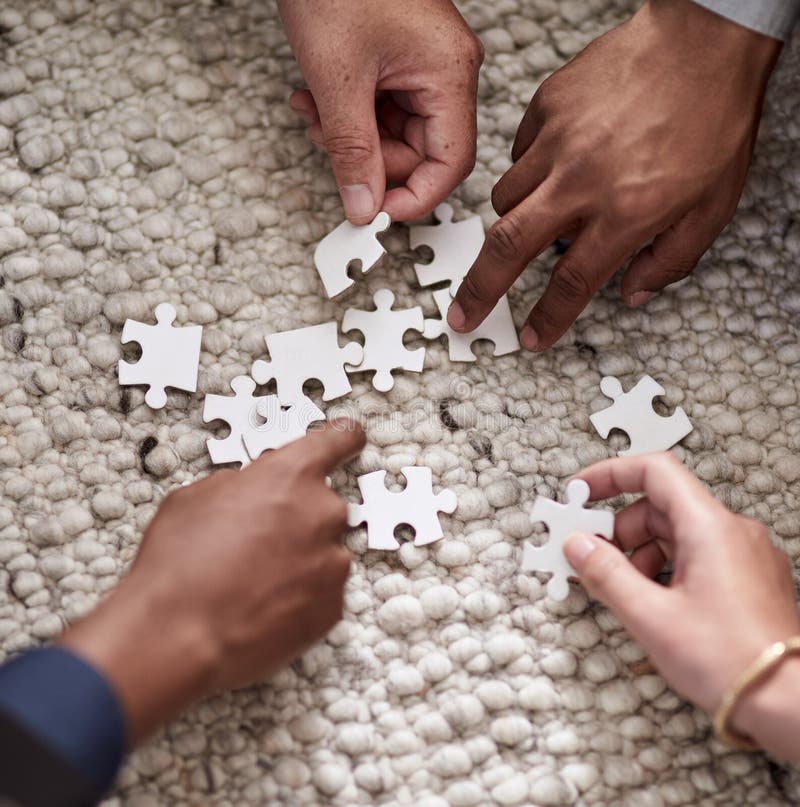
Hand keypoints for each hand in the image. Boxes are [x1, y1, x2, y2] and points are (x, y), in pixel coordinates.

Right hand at [61, 421, 365, 742]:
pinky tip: (262, 603)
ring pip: (323, 550)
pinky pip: (322, 591)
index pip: (340, 440)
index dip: (342, 439)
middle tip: (256, 539)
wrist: (177, 637)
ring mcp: (332, 562)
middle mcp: (322, 513)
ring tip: (251, 579)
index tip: (347, 439)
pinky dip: (300, 595)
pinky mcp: (332, 607)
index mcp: (291, 475)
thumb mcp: (195, 497)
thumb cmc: (179, 566)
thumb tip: (249, 490)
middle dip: (296, 518)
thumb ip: (239, 484)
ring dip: (298, 559)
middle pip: (323, 505)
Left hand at [278, 0, 482, 223]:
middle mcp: (444, 72)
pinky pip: (379, 111)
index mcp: (448, 73)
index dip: (414, 197)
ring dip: (348, 137)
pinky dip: (345, 115)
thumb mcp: (337, 78)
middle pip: (418, 152)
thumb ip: (352, 152)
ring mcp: (422, 67)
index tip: (376, 212)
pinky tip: (316, 100)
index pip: (451, 163)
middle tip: (328, 146)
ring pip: (392, 135)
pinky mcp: (399, 62)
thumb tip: (363, 205)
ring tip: (313, 112)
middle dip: (367, 158)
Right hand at [449, 0, 780, 349]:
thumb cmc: (714, 118)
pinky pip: (518, 154)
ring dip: (510, 221)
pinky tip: (553, 167)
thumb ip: (672, 258)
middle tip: (463, 313)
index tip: (531, 336)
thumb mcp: (714, 205)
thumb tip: (634, 292)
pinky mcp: (547, 107)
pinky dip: (528, 171)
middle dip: (480, 289)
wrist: (705, 41)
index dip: (548, 318)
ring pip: (505, 198)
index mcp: (625, 212)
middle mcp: (582, 180)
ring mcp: (558, 141)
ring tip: (533, 219)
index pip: (572, 282)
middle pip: (510, 247)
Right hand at [564, 452, 799, 758]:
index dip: (611, 475)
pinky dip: (666, 567)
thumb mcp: (651, 617)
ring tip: (621, 589)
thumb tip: (578, 545)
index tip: (581, 492)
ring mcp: (745, 554)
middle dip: (619, 528)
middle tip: (589, 554)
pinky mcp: (750, 578)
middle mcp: (733, 531)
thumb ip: (606, 574)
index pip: (654, 471)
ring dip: (640, 552)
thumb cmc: (732, 662)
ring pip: (678, 533)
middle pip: (661, 506)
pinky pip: (698, 555)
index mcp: (710, 527)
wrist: (791, 707)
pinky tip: (653, 602)